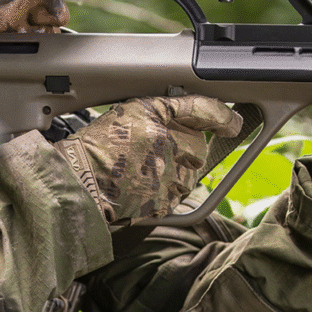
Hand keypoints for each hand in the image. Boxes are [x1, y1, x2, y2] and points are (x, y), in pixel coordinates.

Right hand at [56, 95, 242, 223]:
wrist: (78, 183)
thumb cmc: (97, 147)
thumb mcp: (129, 111)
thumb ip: (166, 110)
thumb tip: (200, 117)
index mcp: (157, 117)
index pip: (203, 110)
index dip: (223, 116)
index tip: (234, 122)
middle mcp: (166, 145)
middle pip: (199, 146)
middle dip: (187, 147)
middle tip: (157, 149)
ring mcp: (167, 176)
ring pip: (191, 171)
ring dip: (178, 169)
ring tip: (144, 168)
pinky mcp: (164, 201)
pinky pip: (179, 192)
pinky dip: (168, 188)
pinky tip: (143, 183)